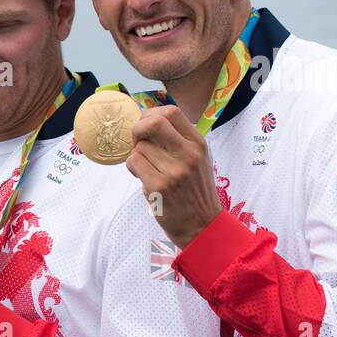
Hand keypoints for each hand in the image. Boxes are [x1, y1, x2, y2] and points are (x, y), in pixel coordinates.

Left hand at [126, 105, 223, 247]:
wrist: (202, 225)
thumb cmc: (195, 191)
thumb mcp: (197, 159)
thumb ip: (177, 140)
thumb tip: (146, 120)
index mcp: (198, 143)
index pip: (171, 111)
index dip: (151, 115)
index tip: (146, 128)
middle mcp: (188, 154)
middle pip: (152, 123)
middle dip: (137, 130)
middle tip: (138, 144)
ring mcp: (174, 170)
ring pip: (139, 147)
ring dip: (136, 156)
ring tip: (148, 169)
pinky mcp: (159, 187)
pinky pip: (134, 163)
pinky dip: (133, 169)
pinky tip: (145, 179)